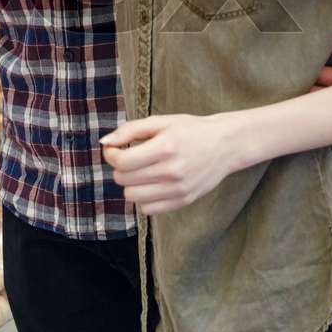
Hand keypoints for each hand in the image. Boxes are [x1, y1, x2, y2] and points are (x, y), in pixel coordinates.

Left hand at [101, 113, 247, 215]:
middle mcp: (172, 171)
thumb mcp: (160, 122)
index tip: (115, 149)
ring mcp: (179, 189)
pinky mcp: (184, 200)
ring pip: (132, 197)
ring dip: (130, 184)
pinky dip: (143, 198)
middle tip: (130, 158)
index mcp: (165, 148)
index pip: (122, 162)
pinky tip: (151, 185)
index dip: (111, 155)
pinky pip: (148, 209)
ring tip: (140, 172)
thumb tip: (104, 143)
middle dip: (120, 168)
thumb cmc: (191, 130)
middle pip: (124, 180)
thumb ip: (129, 130)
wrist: (227, 144)